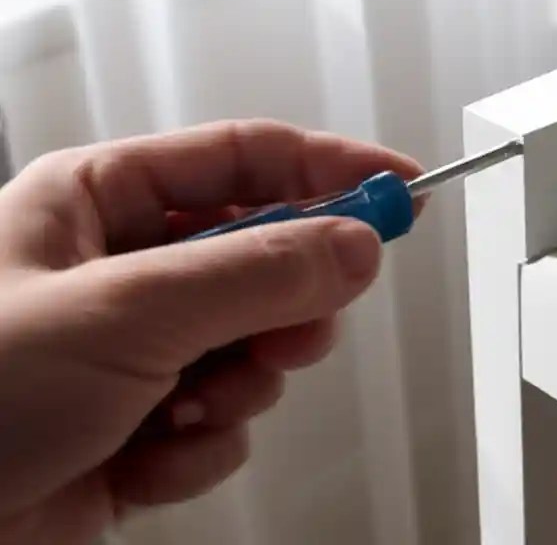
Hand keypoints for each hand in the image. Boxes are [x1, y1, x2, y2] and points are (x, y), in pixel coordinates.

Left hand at [0, 120, 420, 543]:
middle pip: (264, 257)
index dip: (332, 170)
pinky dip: (198, 446)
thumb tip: (354, 244)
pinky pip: (223, 418)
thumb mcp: (124, 313)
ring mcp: (132, 348)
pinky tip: (144, 455)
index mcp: (98, 200)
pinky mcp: (138, 424)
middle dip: (283, 308)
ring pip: (254, 345)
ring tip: (186, 405)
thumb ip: (256, 272)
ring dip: (237, 386)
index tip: (402, 192)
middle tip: (294, 331)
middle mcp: (119, 267)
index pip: (247, 157)